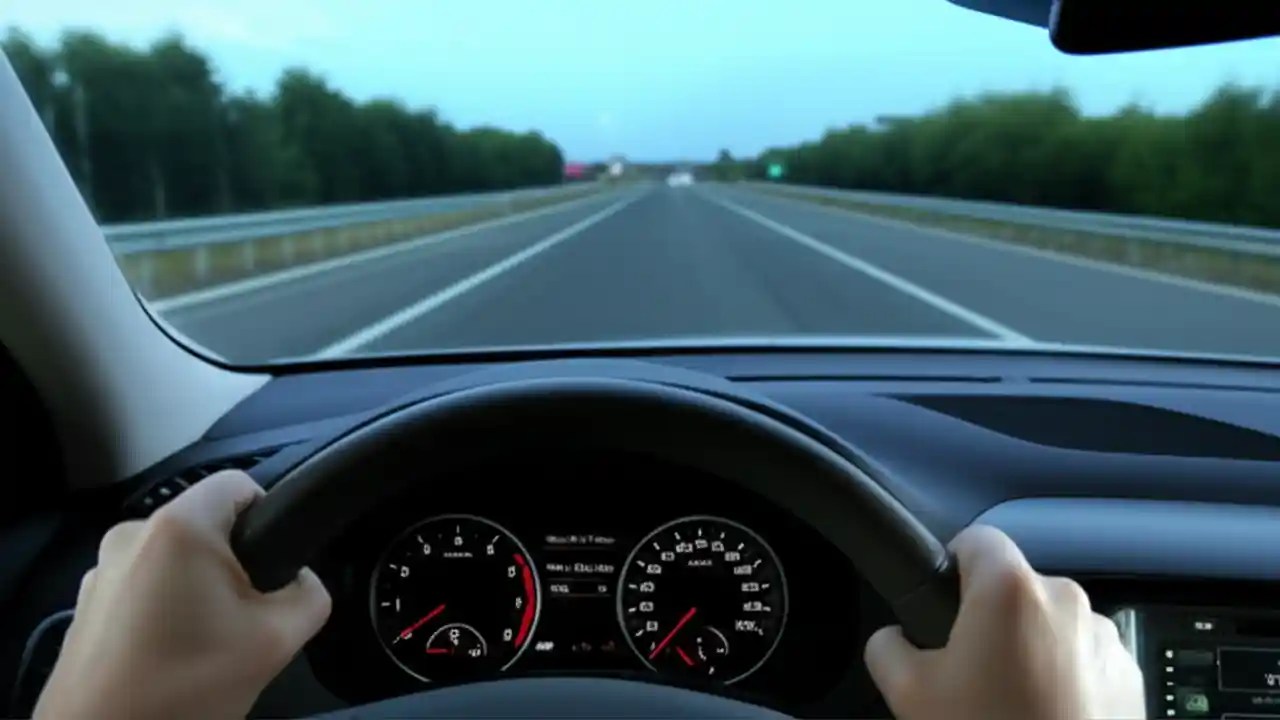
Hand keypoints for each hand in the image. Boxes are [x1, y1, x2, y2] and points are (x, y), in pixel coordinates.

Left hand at [34, 471, 331, 719]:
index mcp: (177, 528)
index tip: (275, 570)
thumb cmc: (185, 686)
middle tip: (245, 621)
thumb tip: (299, 581)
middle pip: (209, 527)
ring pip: (177, 561)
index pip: (241, 484)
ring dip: (199, 592)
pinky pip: (146, 588)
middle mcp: (131, 535)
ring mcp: (102, 571)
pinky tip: (172, 658)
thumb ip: (310, 594)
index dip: (271, 518)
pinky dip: (167, 612)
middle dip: (234, 567)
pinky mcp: (88, 604)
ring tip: (206, 647)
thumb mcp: (278, 641)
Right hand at [864, 525, 1143, 719]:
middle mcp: (1066, 600)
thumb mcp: (907, 693)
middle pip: (1014, 587)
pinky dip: (1066, 677)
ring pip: (1052, 624)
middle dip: (991, 620)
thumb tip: (894, 638)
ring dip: (1031, 649)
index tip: (943, 606)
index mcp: (1010, 590)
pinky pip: (1085, 658)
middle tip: (968, 672)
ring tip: (1010, 702)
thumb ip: (887, 646)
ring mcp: (1106, 638)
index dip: (951, 567)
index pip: (974, 539)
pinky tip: (1045, 715)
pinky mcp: (1131, 675)